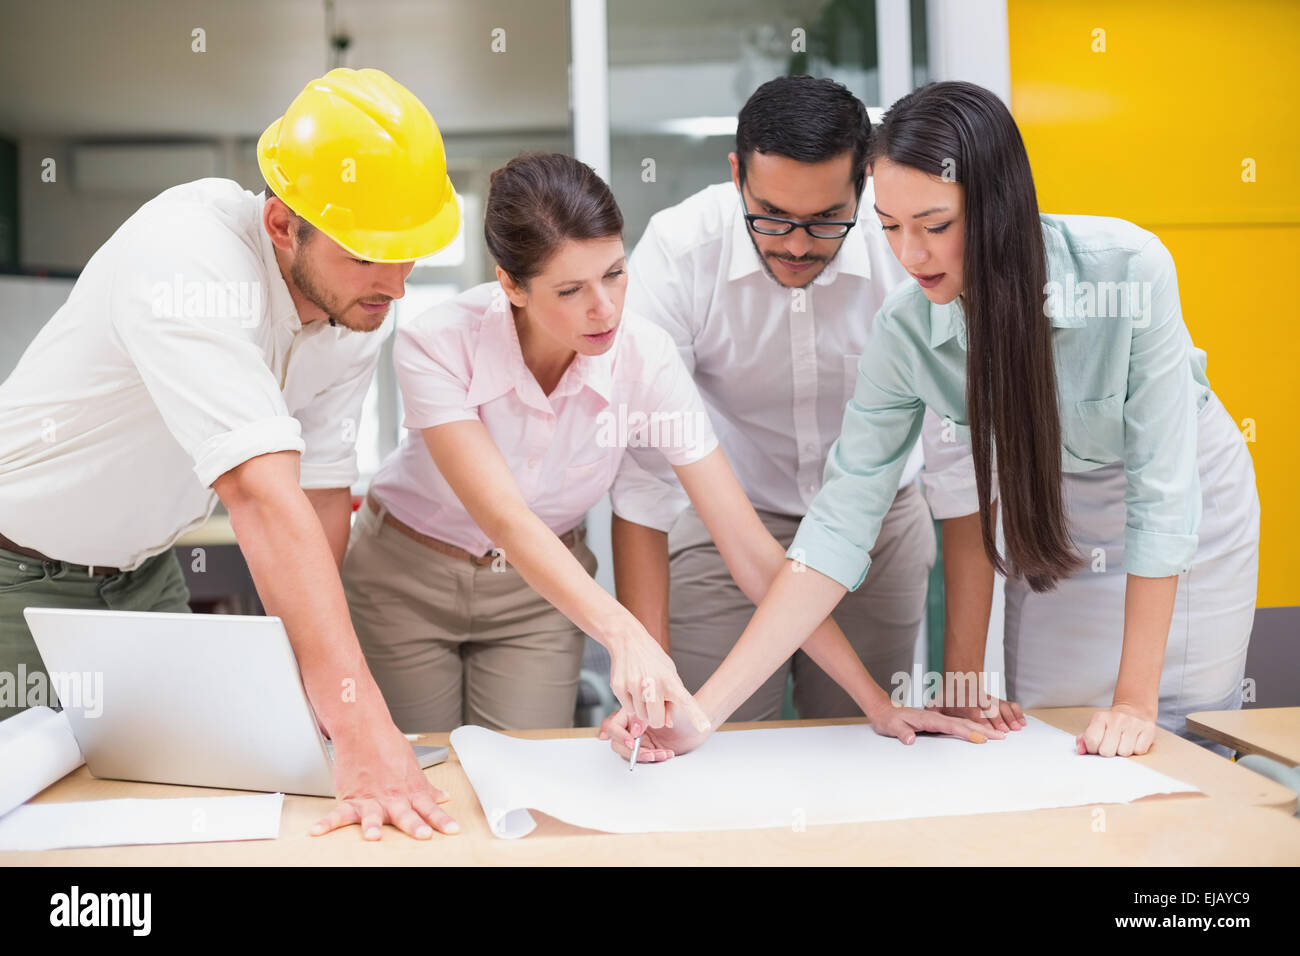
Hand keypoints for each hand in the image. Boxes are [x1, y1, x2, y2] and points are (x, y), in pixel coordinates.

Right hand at [311, 713, 459, 840]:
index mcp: (409, 791)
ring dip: (373, 825)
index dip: (441, 820)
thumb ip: (425, 788)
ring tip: (373, 836)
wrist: (364, 728)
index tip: (453, 831)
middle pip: (405, 814)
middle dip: (414, 825)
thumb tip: (443, 798)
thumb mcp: (413, 768)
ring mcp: (371, 798)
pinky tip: (317, 832)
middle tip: (423, 835)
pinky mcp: (351, 797)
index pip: (430, 808)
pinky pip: (338, 813)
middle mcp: (392, 797)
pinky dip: (326, 823)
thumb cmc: (388, 747)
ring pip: (373, 815)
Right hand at [597, 707, 710, 761]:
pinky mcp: (647, 749)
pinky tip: (667, 753)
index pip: (613, 724)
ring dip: (644, 756)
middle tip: (648, 753)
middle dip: (631, 750)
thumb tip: (636, 729)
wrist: (697, 724)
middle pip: (616, 742)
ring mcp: (638, 738)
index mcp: (632, 710)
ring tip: (662, 753)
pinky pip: (642, 758)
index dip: (620, 734)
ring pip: (628, 753)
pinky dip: (653, 758)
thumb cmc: (684, 710)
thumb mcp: (670, 707)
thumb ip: (651, 715)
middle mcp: (632, 725)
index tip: (633, 740)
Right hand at [603, 622, 711, 732]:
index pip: (685, 701)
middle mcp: (652, 683)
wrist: (628, 640)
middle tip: (654, 703)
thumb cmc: (653, 660)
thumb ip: (672, 700)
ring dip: (642, 709)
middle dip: (656, 717)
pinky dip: (630, 704)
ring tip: (642, 690)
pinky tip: (631, 687)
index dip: (695, 715)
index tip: (705, 727)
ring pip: (640, 716)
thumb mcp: (669, 674)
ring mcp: (634, 685)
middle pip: (656, 721)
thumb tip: (668, 723)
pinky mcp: (618, 687)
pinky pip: (627, 709)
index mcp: (670, 680)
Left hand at [866, 700, 1006, 744]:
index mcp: (928, 718)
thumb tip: (910, 740)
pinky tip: (985, 732)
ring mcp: (940, 718)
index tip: (982, 738)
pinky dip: (975, 727)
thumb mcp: (891, 727)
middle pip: (964, 723)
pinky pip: (960, 724)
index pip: (951, 726)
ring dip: (983, 727)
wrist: (884, 711)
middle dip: (983, 729)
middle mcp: (937, 716)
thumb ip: (901, 733)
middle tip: (1002, 737)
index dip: (967, 732)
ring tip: (1001, 734)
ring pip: (965, 722)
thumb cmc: (888, 721)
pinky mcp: (940, 722)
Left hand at [928, 693, 1025, 732]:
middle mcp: (976, 700)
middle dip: (997, 720)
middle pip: (988, 708)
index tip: (984, 731)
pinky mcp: (997, 701)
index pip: (970, 710)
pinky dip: (1016, 712)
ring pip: (1000, 705)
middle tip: (1004, 732)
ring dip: (1009, 716)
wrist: (959, 681)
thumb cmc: (946, 700)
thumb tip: (921, 724)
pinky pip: (1009, 704)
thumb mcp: (934, 706)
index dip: (979, 720)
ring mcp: (988, 699)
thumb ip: (930, 714)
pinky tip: (1022, 722)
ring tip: (1017, 728)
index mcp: (960, 702)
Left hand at [1076, 703, 1156, 756]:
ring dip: (1122, 752)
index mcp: (1100, 718)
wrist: (1134, 711)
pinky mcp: (1148, 729)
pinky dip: (1136, 750)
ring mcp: (1133, 723)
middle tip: (1111, 746)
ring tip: (1122, 743)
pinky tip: (1133, 742)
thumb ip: (1084, 739)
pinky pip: (1139, 751)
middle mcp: (1117, 719)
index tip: (1096, 747)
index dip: (1092, 749)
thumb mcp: (1095, 727)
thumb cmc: (1111, 725)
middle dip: (1108, 752)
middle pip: (1107, 751)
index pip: (1091, 740)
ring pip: (1124, 752)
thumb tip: (1080, 750)